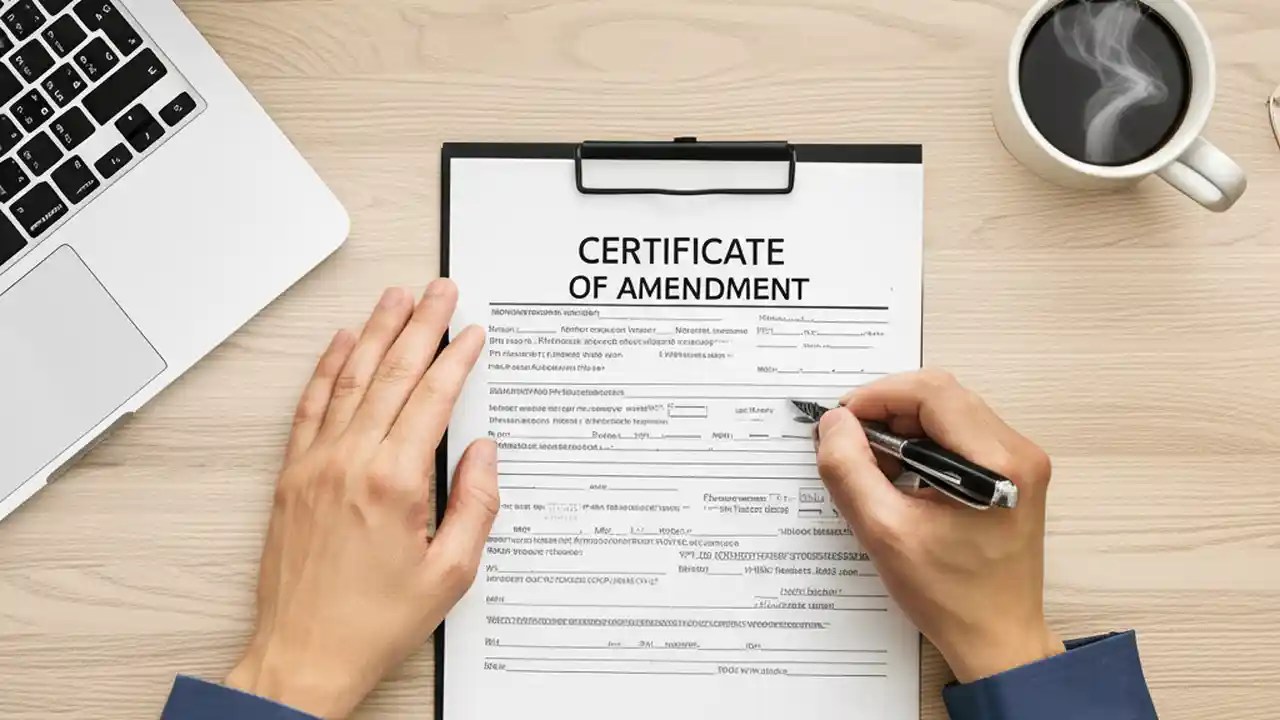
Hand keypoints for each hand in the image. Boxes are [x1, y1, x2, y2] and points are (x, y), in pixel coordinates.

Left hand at [225, 281, 497, 717]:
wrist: (303, 654)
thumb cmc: (374, 622)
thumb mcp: (450, 573)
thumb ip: (475, 504)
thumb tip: (483, 452)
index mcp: (396, 482)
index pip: (433, 398)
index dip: (456, 358)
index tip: (471, 332)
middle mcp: (351, 462)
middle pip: (393, 374)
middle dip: (421, 325)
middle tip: (440, 290)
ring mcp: (315, 464)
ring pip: (350, 378)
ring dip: (376, 332)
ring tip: (396, 298)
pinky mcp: (291, 475)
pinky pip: (310, 406)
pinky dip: (327, 368)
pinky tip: (342, 342)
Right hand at [815, 370, 1064, 683]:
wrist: (998, 640)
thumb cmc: (949, 596)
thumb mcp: (884, 532)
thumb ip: (850, 470)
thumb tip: (834, 422)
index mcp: (997, 462)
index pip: (932, 392)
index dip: (878, 395)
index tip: (841, 422)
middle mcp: (1018, 451)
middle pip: (941, 396)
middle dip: (887, 411)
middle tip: (850, 443)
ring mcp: (1019, 461)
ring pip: (948, 413)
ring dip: (903, 428)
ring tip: (873, 466)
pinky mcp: (1012, 473)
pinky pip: (959, 435)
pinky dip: (922, 444)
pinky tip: (899, 477)